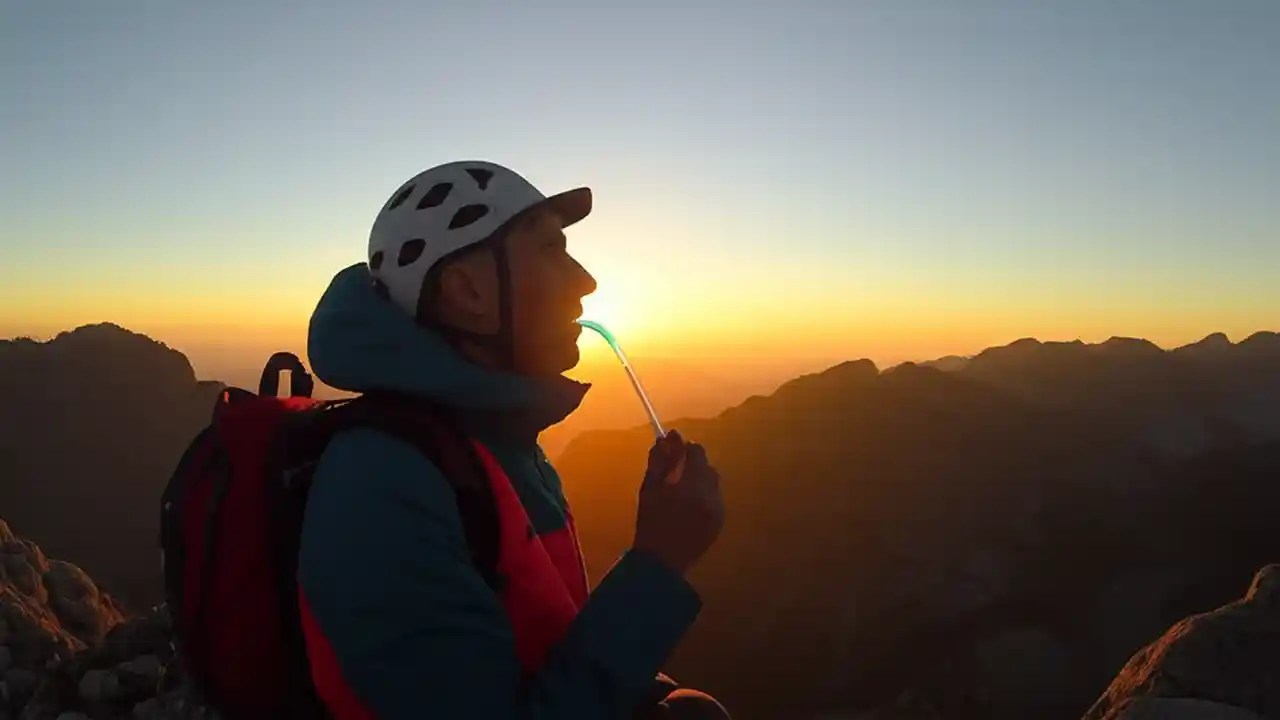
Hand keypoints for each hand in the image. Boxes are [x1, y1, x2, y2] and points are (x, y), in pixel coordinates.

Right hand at [633, 431, 724, 575]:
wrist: (662, 562)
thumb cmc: (650, 523)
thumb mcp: (649, 489)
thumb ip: (658, 461)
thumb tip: (664, 439)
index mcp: (692, 485)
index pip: (696, 452)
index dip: (684, 446)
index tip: (672, 447)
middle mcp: (711, 495)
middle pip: (707, 466)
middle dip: (692, 463)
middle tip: (674, 469)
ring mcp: (718, 509)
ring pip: (712, 482)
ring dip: (699, 479)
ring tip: (681, 489)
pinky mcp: (720, 521)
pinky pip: (715, 498)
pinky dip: (704, 495)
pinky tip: (689, 504)